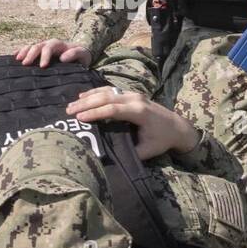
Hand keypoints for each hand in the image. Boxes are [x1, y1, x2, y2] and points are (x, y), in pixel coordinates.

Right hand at [15, 39, 90, 68]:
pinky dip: (21, 51)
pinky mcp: (39, 52)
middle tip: (25, 64)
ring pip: (31, 46)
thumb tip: (62, 57)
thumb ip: (75, 54)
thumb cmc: (81, 56)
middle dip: (31, 54)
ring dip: (23, 52)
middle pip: (37, 46)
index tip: (42, 66)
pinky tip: (14, 57)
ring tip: (17, 59)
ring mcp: (43, 47)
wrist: (80, 54)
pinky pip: (28, 49)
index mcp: (58, 44)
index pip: (49, 48)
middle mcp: (49, 44)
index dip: (45, 56)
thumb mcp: (82, 54)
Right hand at [67, 88, 198, 160]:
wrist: (177, 127)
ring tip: (72, 105)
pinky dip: (96, 92)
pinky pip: (111, 90)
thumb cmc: (161, 140)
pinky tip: (83, 96)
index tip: (79, 119)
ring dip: (88, 97)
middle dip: (86, 104)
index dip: (95, 113)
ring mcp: (133, 94)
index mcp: (139, 112)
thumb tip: (108, 157)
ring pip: (107, 91)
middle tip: (69, 111)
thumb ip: (128, 152)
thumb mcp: (147, 151)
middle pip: (107, 97)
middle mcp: (135, 99)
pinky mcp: (131, 94)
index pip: (112, 110)